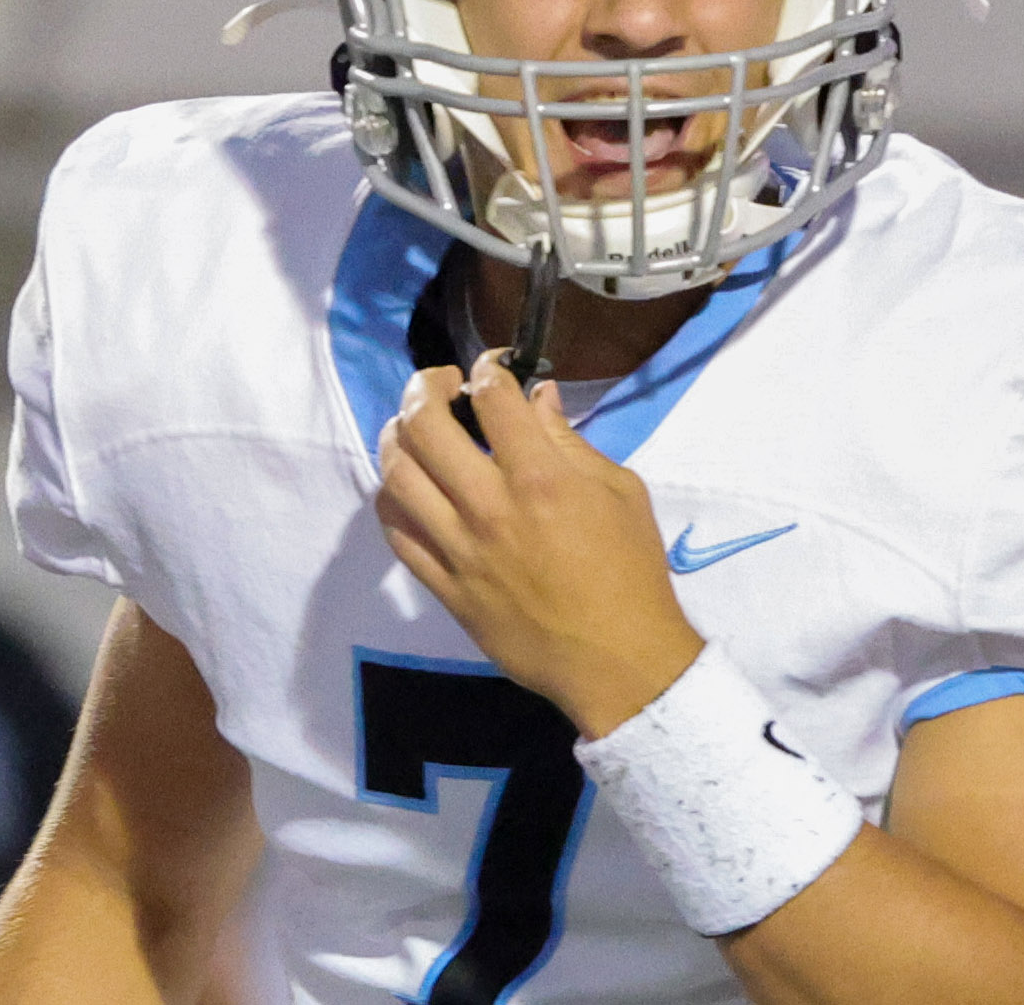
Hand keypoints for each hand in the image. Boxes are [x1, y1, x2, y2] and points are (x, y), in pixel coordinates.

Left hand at [377, 350, 705, 737]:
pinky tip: (406, 484)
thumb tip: (537, 399)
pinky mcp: (443, 585)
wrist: (616, 656)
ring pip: (397, 475)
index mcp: (541, 479)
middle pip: (425, 426)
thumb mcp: (621, 493)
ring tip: (411, 426)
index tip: (493, 367)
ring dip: (397, 436)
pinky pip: (395, 532)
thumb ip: (570, 443)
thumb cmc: (631, 571)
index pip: (492, 399)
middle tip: (440, 385)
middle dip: (426, 388)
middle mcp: (489, 507)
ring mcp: (458, 548)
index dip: (488, 369)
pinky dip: (392, 496)